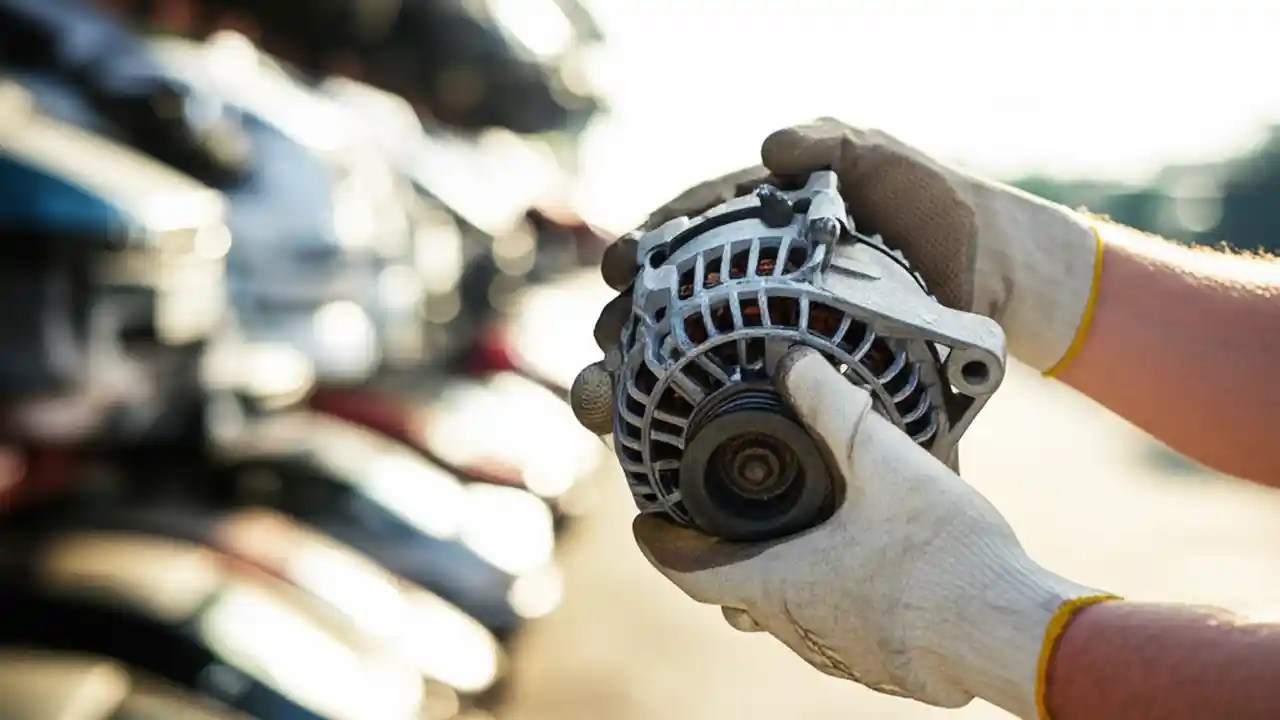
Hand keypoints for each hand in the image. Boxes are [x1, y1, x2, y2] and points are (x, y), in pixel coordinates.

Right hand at [569, 118, 1101, 433]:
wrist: (986, 270)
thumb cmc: (922, 204)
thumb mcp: (876, 160)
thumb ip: (829, 143)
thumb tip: (771, 148)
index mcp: (746, 243)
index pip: (673, 250)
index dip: (641, 259)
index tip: (624, 269)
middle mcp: (743, 300)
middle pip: (656, 324)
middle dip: (618, 342)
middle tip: (604, 354)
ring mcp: (767, 355)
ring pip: (679, 385)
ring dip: (631, 404)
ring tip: (606, 417)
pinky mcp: (802, 402)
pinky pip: (741, 430)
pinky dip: (695, 452)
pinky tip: (663, 472)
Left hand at [633, 347, 1112, 717]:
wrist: (1011, 634)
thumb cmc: (946, 560)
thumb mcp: (886, 462)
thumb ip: (834, 407)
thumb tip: (794, 361)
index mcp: (781, 583)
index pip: (689, 573)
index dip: (659, 546)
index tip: (645, 527)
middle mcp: (799, 629)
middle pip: (732, 595)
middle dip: (716, 558)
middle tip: (713, 523)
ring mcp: (839, 654)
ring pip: (781, 616)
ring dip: (771, 579)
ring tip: (784, 539)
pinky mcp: (879, 665)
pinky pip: (828, 631)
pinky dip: (820, 598)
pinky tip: (852, 571)